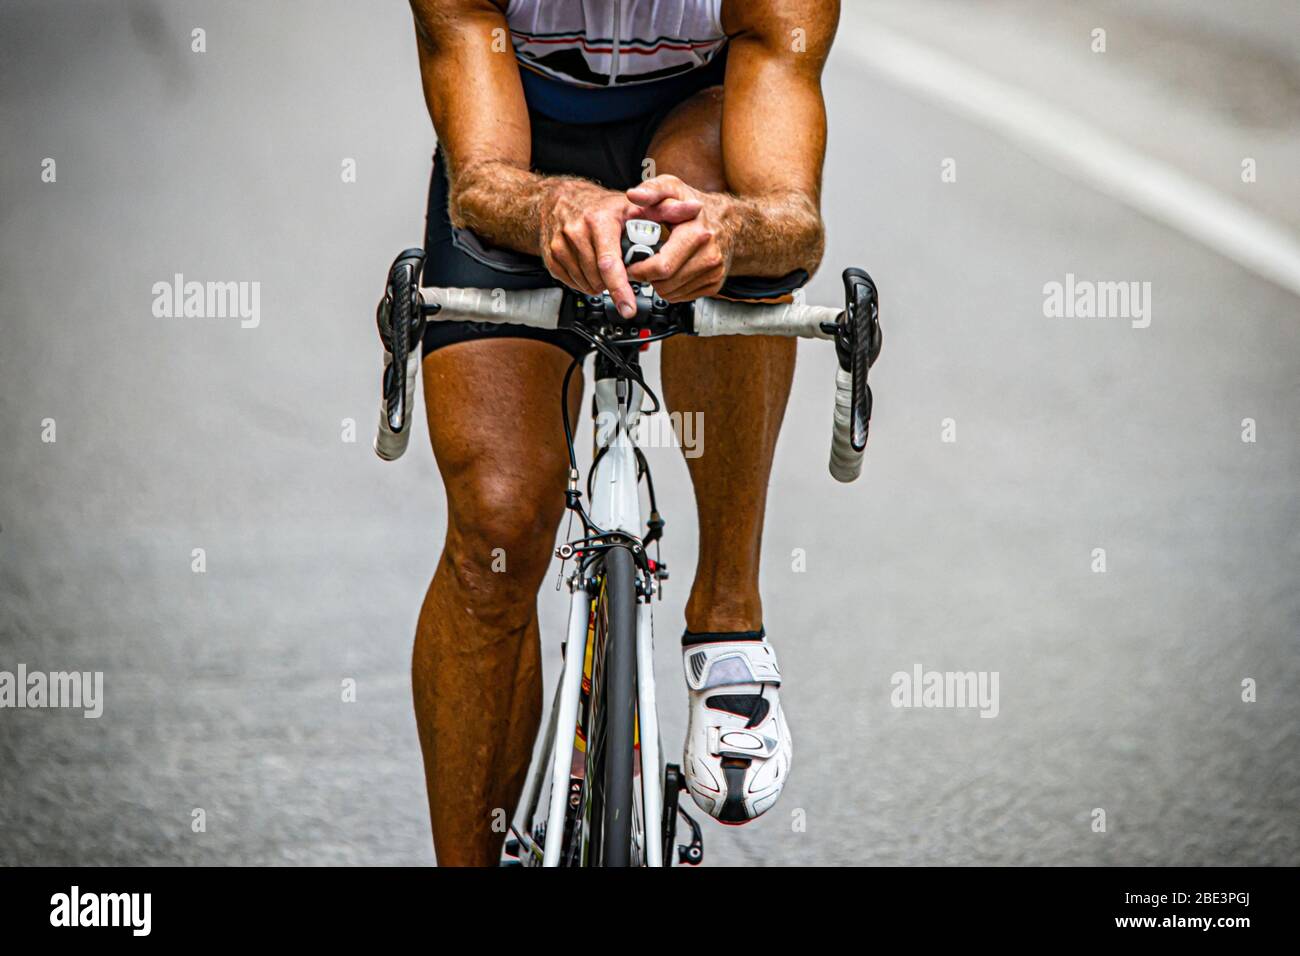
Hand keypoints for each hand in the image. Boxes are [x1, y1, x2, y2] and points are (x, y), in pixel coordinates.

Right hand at [539, 180, 658, 317]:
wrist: (563, 200)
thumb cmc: (602, 206)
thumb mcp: (636, 204)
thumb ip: (666, 209)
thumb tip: (694, 208)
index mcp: (599, 221)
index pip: (610, 263)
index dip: (621, 289)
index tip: (629, 307)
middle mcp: (576, 232)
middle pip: (598, 278)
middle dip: (613, 285)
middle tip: (622, 276)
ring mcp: (560, 245)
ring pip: (585, 284)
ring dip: (599, 285)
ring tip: (606, 268)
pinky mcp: (551, 256)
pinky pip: (571, 283)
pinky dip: (584, 283)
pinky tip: (590, 269)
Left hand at [625, 175, 732, 301]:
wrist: (728, 221)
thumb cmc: (695, 205)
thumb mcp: (672, 188)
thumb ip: (652, 191)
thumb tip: (634, 195)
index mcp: (697, 234)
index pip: (662, 266)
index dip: (640, 270)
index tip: (631, 265)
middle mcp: (709, 255)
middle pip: (665, 284)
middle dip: (647, 278)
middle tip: (641, 266)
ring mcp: (713, 272)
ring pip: (672, 294)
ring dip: (658, 284)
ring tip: (656, 265)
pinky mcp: (714, 283)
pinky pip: (682, 297)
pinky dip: (671, 288)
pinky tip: (671, 271)